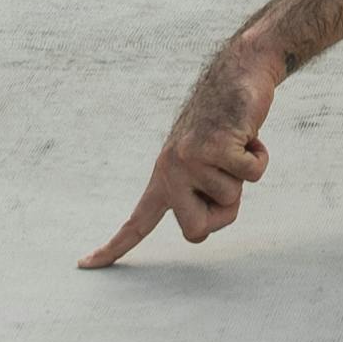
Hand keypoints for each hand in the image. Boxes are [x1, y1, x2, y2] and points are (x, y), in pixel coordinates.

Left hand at [85, 41, 283, 264]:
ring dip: (244, 175)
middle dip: (222, 214)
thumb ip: (201, 197)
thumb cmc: (227, 127)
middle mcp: (170, 171)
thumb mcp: (208, 167)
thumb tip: (196, 232)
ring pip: (231, 201)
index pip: (136, 222)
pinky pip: (250, 175)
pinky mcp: (214, 147)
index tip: (83, 265)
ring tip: (236, 144)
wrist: (237, 76)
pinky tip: (247, 135)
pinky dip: (259, 157)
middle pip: (195, 233)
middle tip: (229, 176)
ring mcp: (189, 159)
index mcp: (164, 178)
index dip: (112, 248)